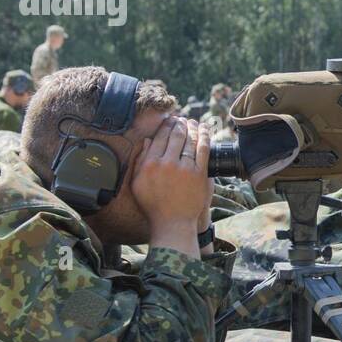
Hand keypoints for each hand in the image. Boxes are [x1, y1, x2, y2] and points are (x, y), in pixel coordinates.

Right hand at [131, 116, 210, 257]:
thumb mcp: (137, 184)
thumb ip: (139, 161)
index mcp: (149, 164)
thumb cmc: (153, 205)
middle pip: (175, 135)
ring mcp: (185, 168)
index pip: (159, 137)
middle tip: (181, 119)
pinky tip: (205, 129)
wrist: (173, 222)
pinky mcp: (200, 174)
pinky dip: (205, 136)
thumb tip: (147, 140)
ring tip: (192, 122)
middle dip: (179, 123)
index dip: (165, 126)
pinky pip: (203, 149)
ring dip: (192, 127)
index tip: (169, 120)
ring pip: (190, 140)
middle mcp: (166, 163)